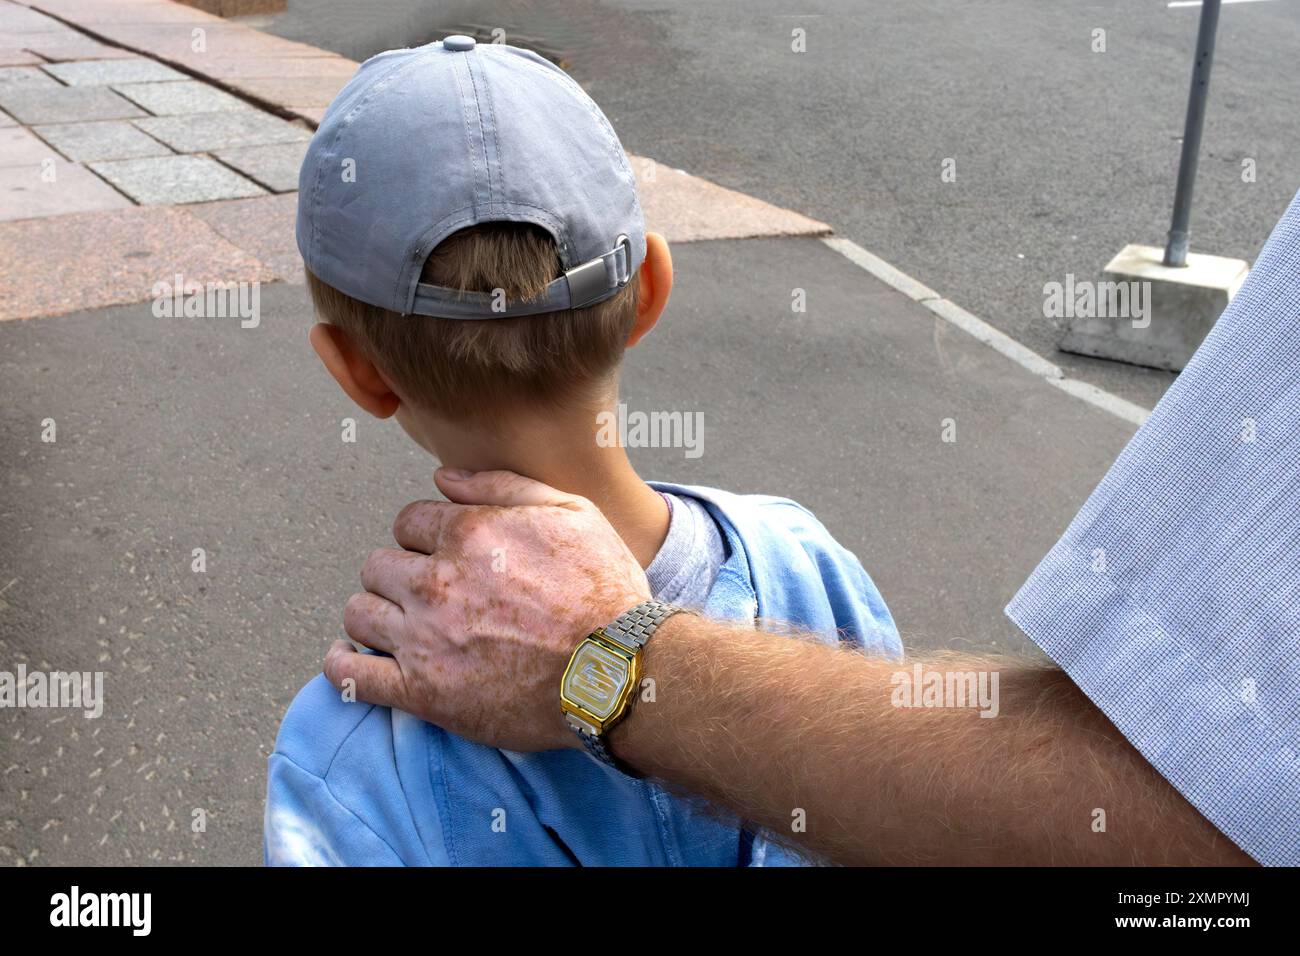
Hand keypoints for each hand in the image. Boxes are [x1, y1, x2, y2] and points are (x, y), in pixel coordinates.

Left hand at [323, 468, 650, 750]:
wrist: (618, 671)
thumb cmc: (605, 590)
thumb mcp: (573, 513)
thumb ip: (503, 486)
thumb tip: (442, 477)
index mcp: (470, 534)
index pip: (408, 522)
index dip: (426, 536)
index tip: (445, 556)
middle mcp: (437, 582)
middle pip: (377, 565)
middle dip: (399, 573)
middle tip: (429, 592)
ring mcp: (424, 639)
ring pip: (358, 612)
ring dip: (375, 613)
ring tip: (399, 624)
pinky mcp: (422, 692)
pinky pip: (350, 676)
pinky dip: (342, 664)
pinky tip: (351, 657)